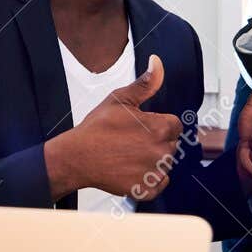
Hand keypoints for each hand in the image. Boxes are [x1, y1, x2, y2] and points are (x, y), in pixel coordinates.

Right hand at [44, 55, 181, 201]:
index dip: (157, 124)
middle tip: (130, 141)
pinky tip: (132, 170)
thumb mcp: (120, 99)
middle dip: (155, 142)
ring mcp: (155, 172)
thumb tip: (157, 62)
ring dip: (152, 160)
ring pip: (164, 163)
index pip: (174, 125)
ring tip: (128, 155)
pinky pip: (160, 183)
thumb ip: (145, 83)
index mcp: (160, 128)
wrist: (76, 157)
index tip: (140, 127)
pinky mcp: (147, 189)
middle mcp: (162, 151)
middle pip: (170, 144)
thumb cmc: (96, 128)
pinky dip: (149, 179)